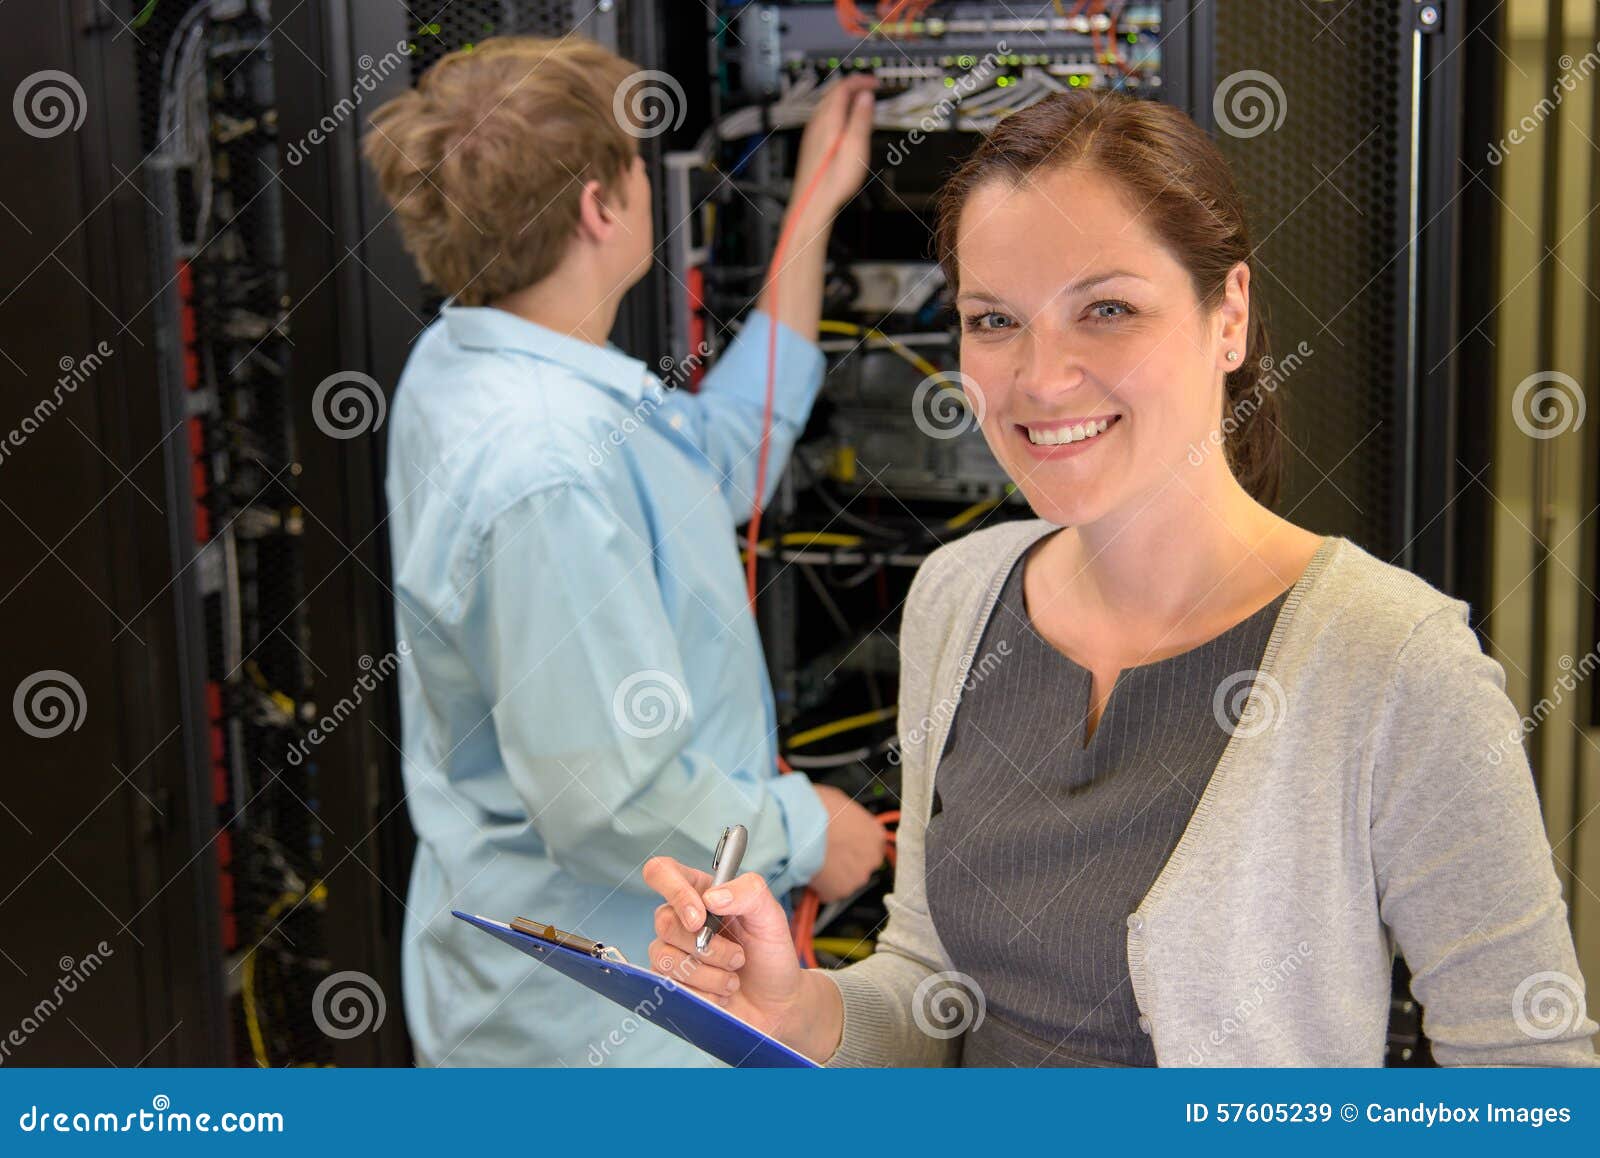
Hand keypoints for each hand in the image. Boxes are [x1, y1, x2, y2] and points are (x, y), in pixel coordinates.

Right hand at [641, 857, 840, 1058]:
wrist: (776, 1002)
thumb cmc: (771, 953)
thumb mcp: (771, 915)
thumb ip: (747, 892)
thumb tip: (711, 897)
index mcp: (700, 892)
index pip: (662, 872)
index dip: (674, 891)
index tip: (700, 917)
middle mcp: (680, 919)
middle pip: (664, 922)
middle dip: (708, 947)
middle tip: (738, 957)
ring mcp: (672, 953)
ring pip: (665, 958)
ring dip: (709, 974)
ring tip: (733, 979)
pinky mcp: (671, 984)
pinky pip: (670, 987)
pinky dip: (704, 994)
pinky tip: (721, 995)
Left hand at [788, 75, 875, 230]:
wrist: (811, 203)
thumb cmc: (833, 181)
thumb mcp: (855, 147)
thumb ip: (861, 118)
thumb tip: (865, 96)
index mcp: (828, 119)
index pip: (843, 87)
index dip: (860, 81)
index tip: (875, 82)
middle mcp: (816, 123)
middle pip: (833, 92)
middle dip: (852, 86)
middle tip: (869, 88)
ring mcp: (811, 134)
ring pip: (827, 104)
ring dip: (844, 98)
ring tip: (860, 102)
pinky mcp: (811, 145)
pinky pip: (823, 117)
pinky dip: (837, 111)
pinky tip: (843, 122)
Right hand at [808, 783, 886, 901]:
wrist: (796, 828)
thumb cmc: (815, 810)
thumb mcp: (839, 801)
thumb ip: (848, 817)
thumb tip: (842, 818)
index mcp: (875, 834)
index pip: (874, 844)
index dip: (856, 844)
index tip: (845, 843)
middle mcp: (871, 857)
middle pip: (863, 863)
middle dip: (847, 861)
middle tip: (829, 852)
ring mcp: (857, 877)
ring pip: (847, 879)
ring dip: (835, 874)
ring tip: (817, 861)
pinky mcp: (839, 892)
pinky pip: (830, 892)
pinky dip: (821, 887)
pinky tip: (812, 872)